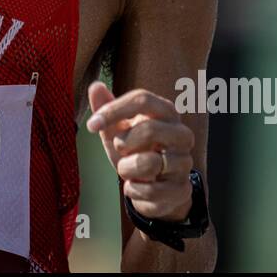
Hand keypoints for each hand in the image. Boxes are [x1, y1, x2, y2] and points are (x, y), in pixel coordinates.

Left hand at [86, 80, 194, 222]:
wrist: (154, 189)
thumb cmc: (135, 151)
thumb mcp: (116, 130)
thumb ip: (105, 108)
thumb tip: (95, 86)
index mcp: (166, 112)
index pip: (142, 99)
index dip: (114, 110)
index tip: (91, 125)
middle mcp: (181, 134)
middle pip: (149, 129)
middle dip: (123, 144)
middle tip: (119, 151)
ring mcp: (185, 162)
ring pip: (148, 163)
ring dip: (126, 169)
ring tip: (128, 170)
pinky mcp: (182, 189)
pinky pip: (150, 191)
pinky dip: (134, 191)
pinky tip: (136, 187)